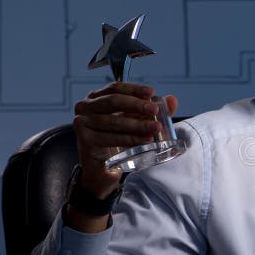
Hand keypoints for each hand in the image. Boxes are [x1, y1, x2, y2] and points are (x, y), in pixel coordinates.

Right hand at [72, 82, 178, 198]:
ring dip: (137, 125)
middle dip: (136, 105)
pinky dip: (129, 139)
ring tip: (155, 127)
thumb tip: (172, 100)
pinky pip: (110, 138)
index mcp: (96, 97)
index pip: (115, 88)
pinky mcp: (85, 140)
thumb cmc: (119, 138)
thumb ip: (152, 110)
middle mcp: (85, 107)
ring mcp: (82, 123)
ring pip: (113, 122)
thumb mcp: (136, 121)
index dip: (133, 89)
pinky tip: (144, 140)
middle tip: (155, 109)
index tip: (151, 92)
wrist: (104, 167)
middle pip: (113, 102)